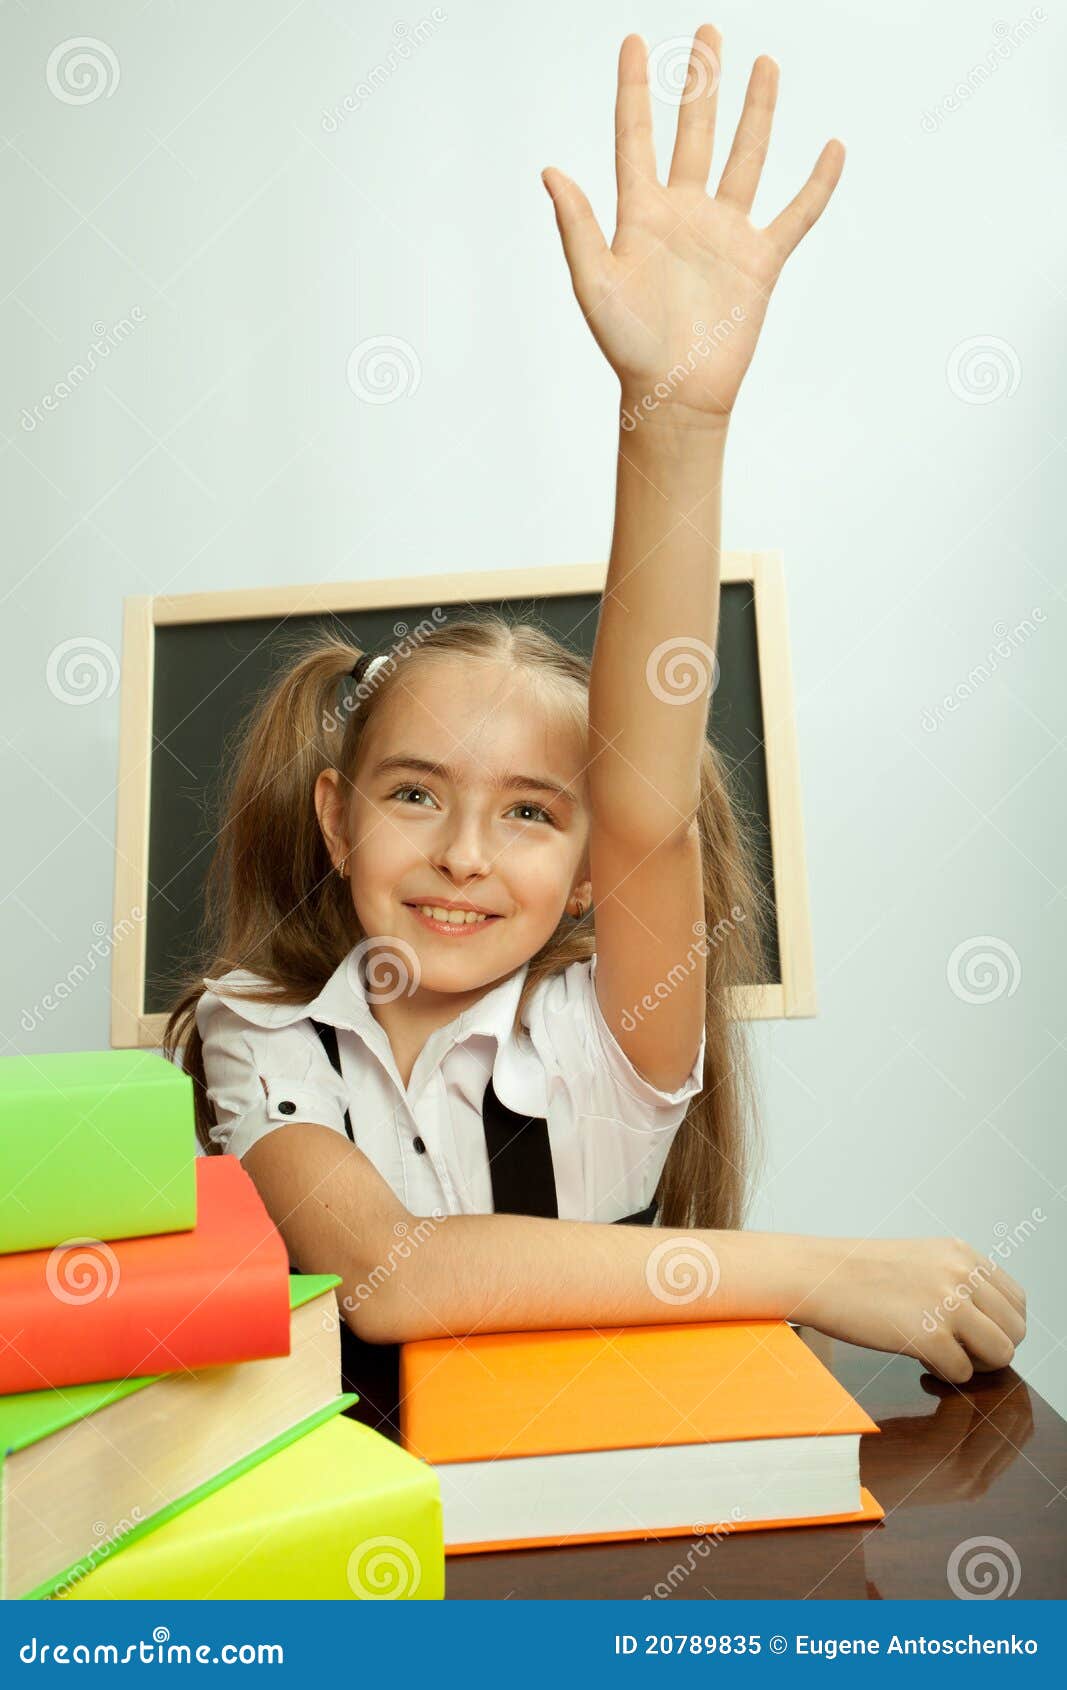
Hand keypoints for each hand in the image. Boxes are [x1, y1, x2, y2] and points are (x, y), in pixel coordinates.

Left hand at [542, 25, 844, 424]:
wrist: (674, 394)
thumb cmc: (628, 347)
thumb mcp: (593, 284)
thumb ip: (577, 226)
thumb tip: (550, 171)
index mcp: (641, 214)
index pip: (636, 137)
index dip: (635, 89)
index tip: (633, 41)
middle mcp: (685, 214)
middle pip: (695, 133)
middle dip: (701, 82)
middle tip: (708, 32)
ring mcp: (725, 234)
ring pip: (746, 158)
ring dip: (756, 112)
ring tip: (765, 64)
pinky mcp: (760, 261)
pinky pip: (795, 214)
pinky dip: (816, 184)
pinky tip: (831, 149)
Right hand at [798, 1236, 1027, 1384]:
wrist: (816, 1275)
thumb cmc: (858, 1273)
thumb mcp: (920, 1260)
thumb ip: (957, 1280)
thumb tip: (990, 1323)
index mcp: (961, 1253)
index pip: (1016, 1300)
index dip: (1001, 1326)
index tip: (976, 1336)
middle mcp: (961, 1273)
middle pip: (1015, 1330)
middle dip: (991, 1348)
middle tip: (959, 1351)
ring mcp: (948, 1303)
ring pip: (1001, 1354)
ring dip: (975, 1364)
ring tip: (942, 1356)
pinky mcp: (929, 1336)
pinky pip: (962, 1373)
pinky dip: (943, 1375)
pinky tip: (918, 1359)